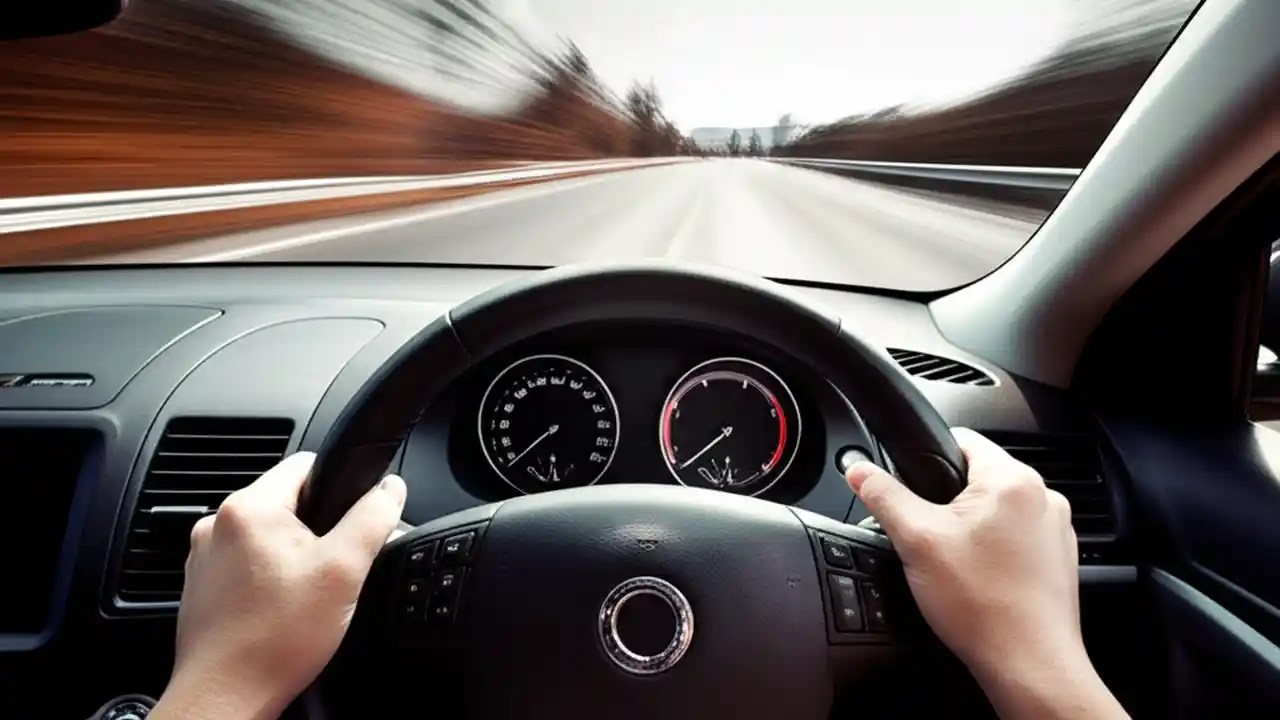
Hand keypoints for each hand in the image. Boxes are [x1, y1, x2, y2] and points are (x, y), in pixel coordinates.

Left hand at [151, 452, 405, 719]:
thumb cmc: (275, 641)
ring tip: (307, 595)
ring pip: (268, 536)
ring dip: (294, 556)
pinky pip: (247, 564)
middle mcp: (217, 524)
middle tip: (333, 570)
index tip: (351, 521)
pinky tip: (282, 609)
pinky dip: (270, 579)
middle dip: (319, 530)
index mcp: (249, 508)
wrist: (227, 697)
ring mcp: (205, 556)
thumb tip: (390, 489)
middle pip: (288, 502)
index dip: (340, 487)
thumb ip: (372, 519)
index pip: (306, 464)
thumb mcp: (344, 572)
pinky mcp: (203, 585)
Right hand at [845, 428, 1126, 719]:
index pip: (961, 439)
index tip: (915, 488)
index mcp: (1012, 479)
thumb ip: (883, 495)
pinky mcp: (1058, 558)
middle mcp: (1044, 496)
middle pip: (978, 476)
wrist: (1028, 664)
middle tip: (932, 538)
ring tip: (957, 564)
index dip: (927, 459)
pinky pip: (1017, 538)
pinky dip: (995, 551)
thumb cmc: (983, 607)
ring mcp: (1056, 529)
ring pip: (997, 510)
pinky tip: (980, 579)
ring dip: (973, 527)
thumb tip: (858, 469)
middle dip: (949, 502)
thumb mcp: (915, 540)